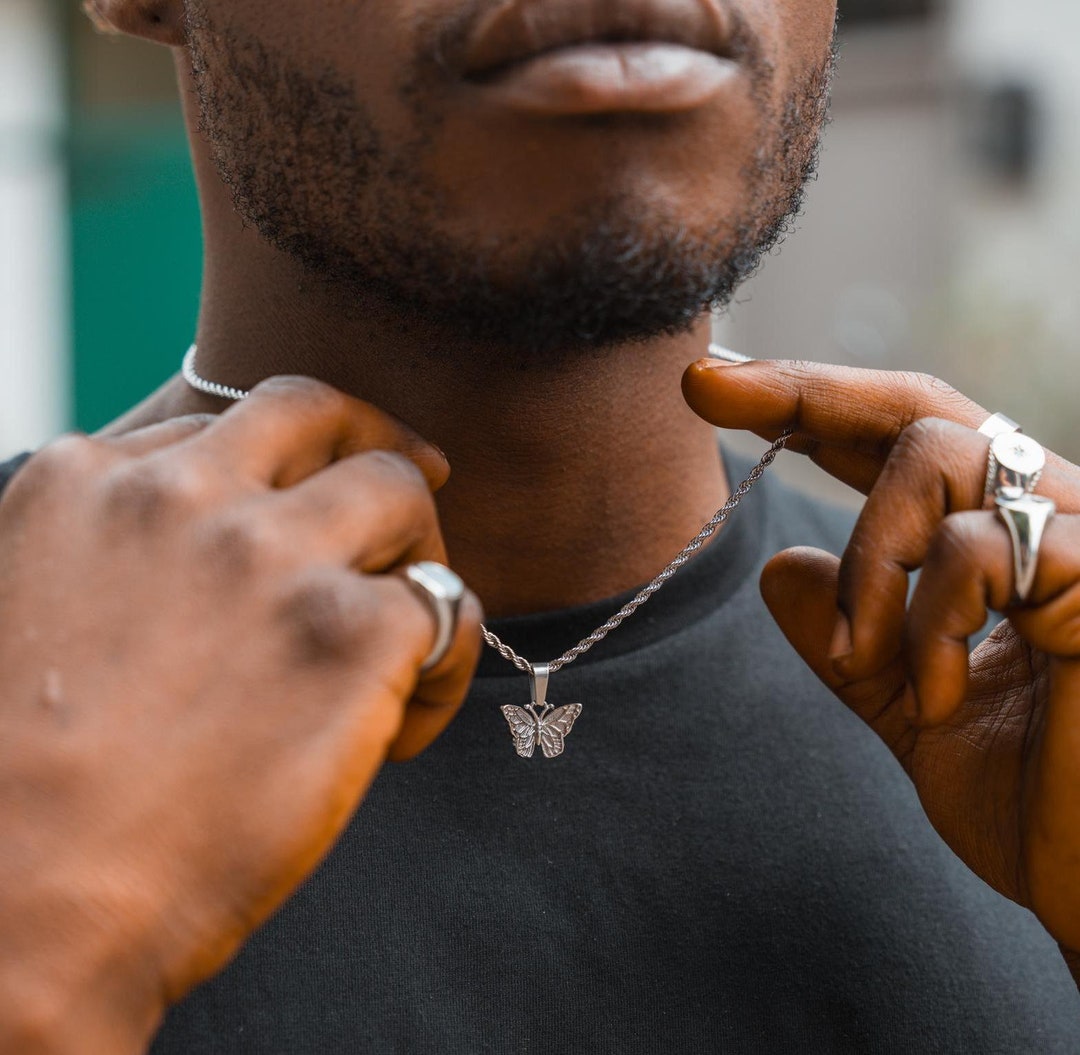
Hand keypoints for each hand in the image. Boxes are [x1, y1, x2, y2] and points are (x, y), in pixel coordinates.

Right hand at [0, 378, 481, 1052]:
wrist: (22, 908)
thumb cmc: (21, 787)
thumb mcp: (34, 611)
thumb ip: (115, 553)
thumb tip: (209, 554)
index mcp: (88, 484)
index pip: (222, 427)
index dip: (273, 475)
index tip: (295, 518)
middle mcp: (184, 497)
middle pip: (315, 411)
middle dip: (369, 439)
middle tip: (414, 485)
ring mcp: (273, 556)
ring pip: (399, 487)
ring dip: (418, 549)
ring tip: (407, 631)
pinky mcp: (351, 632)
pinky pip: (448, 608)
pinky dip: (447, 664)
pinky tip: (405, 730)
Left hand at [684, 359, 1079, 962]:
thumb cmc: (1037, 805)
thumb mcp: (909, 709)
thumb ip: (851, 642)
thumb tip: (778, 568)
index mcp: (1006, 548)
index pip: (900, 444)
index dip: (807, 401)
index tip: (710, 385)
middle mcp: (1051, 521)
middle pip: (919, 407)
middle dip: (804, 391)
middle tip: (707, 390)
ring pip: (935, 458)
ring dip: (869, 562)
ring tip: (863, 659)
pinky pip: (980, 549)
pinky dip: (928, 625)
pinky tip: (935, 699)